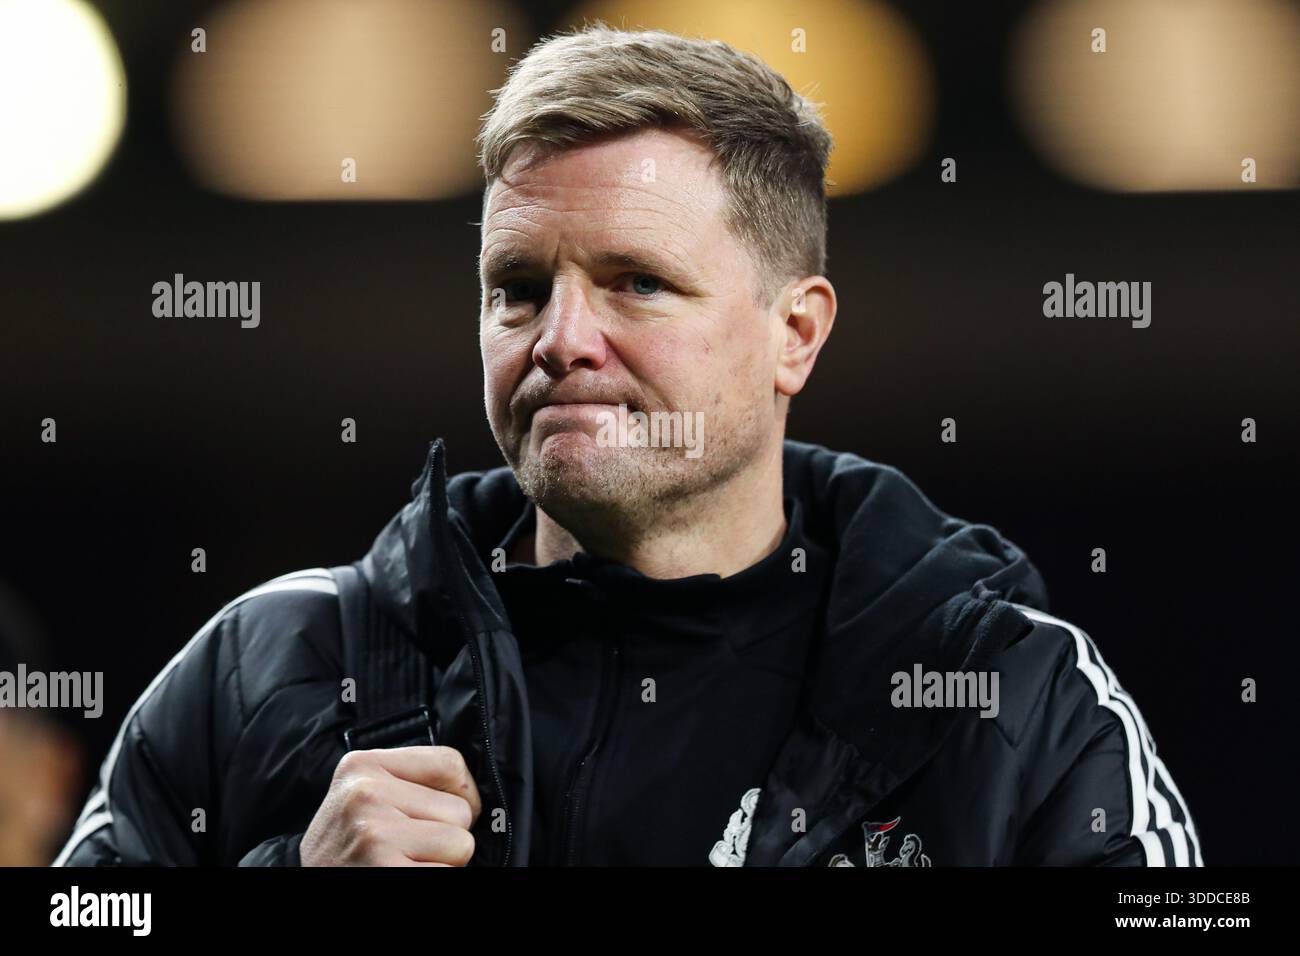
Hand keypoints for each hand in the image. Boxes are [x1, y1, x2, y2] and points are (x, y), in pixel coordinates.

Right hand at [300, 746, 481, 865]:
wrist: (305, 882)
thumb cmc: (346, 847)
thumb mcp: (365, 796)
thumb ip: (410, 781)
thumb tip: (476, 790)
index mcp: (363, 765)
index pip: (451, 763)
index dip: (462, 794)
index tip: (441, 813)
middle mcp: (365, 793)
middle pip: (461, 810)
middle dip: (446, 835)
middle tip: (406, 848)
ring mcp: (374, 833)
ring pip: (461, 844)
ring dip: (441, 862)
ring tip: (402, 862)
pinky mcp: (385, 868)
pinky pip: (448, 873)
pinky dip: (433, 878)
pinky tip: (399, 874)